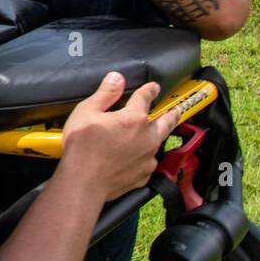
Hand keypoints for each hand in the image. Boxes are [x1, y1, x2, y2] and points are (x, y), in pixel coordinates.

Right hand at [59, 72, 182, 201]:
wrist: (84, 182)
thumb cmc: (82, 146)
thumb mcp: (86, 112)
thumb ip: (105, 93)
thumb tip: (116, 78)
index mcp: (134, 118)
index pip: (145, 98)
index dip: (150, 90)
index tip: (154, 87)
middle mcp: (147, 136)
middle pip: (167, 121)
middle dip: (173, 113)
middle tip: (177, 109)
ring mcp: (148, 157)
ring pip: (157, 143)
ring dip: (155, 137)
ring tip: (151, 135)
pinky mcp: (144, 174)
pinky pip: (147, 162)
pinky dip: (142, 158)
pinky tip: (132, 158)